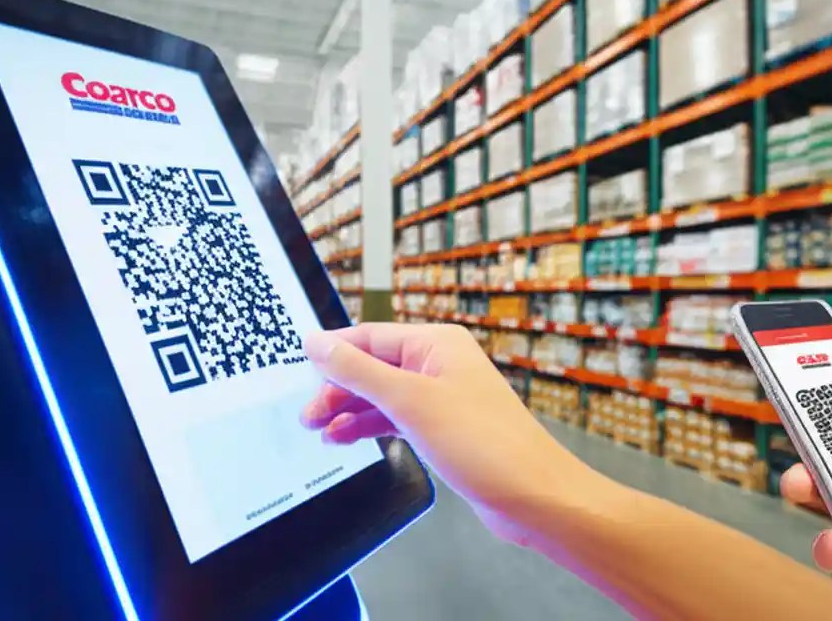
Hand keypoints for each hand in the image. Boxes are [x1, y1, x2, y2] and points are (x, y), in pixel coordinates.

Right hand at [300, 323, 594, 545]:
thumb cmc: (484, 443)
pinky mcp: (444, 428)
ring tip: (319, 430)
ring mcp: (442, 397)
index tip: (298, 369)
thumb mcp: (409, 401)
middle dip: (338, 389)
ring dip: (350, 411)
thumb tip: (318, 342)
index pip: (370, 336)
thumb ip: (358, 371)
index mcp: (436, 343)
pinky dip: (370, 427)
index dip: (333, 352)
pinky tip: (346, 439)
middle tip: (307, 415)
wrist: (533, 495)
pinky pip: (396, 418)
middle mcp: (440, 364)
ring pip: (382, 396)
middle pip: (373, 367)